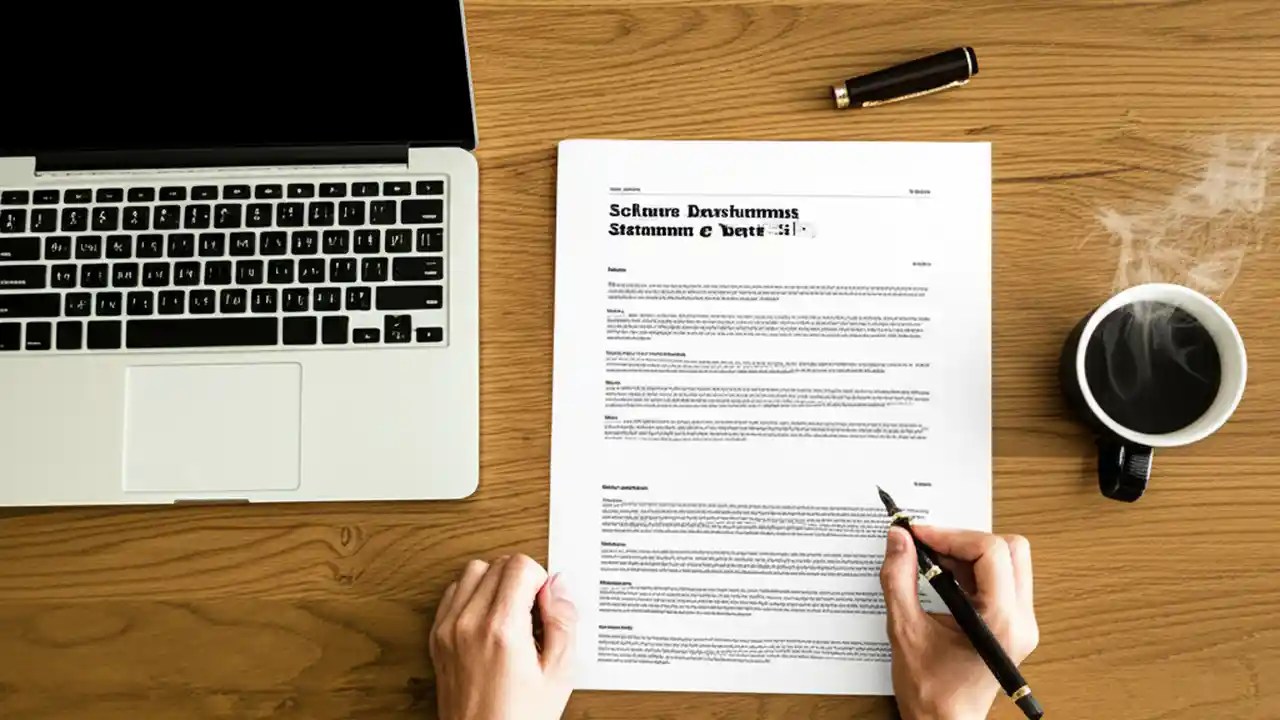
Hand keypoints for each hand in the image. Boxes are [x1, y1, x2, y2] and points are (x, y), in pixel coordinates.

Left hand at [430, 555, 577, 719]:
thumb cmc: (518, 718)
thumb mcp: (559, 673)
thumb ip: (564, 622)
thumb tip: (560, 586)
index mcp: (501, 629)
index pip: (520, 565)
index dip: (540, 580)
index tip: (545, 603)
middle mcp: (469, 623)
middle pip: (497, 563)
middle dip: (520, 579)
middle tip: (532, 611)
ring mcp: (448, 629)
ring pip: (472, 571)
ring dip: (494, 582)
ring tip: (510, 612)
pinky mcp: (437, 637)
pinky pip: (452, 593)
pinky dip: (471, 595)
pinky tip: (488, 618)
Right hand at [879, 526, 1038, 719]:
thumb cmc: (932, 692)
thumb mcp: (905, 631)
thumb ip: (899, 579)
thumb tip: (899, 539)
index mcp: (1001, 623)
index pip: (990, 552)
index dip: (952, 536)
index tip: (920, 535)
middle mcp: (1021, 621)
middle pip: (1009, 549)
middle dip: (965, 540)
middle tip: (929, 545)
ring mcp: (1021, 622)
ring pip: (1008, 561)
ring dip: (968, 553)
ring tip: (931, 562)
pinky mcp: (1013, 623)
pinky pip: (1001, 579)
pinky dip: (972, 569)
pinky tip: (942, 578)